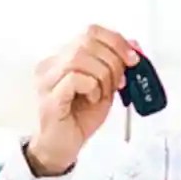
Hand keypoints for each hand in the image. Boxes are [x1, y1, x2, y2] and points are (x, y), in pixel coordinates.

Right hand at [25, 24, 141, 175]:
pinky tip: (92, 100)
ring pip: (80, 57)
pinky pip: (75, 78)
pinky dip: (92, 87)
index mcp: (63, 58)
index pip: (90, 31)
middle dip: (113, 60)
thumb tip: (133, 45)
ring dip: (103, 76)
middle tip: (119, 81)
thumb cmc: (78, 119)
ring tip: (103, 93)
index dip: (116, 41)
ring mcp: (47, 81)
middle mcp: (51, 65)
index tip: (132, 58)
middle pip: (87, 41)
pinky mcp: (50, 98)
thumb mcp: (105, 87)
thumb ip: (116, 66)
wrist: (63, 148)